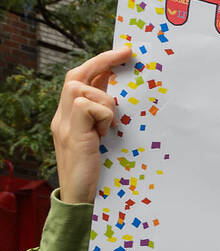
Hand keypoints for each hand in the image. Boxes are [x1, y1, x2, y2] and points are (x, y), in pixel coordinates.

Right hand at [51, 46, 132, 204]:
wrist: (80, 198)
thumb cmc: (96, 171)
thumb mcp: (100, 138)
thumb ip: (103, 118)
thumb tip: (119, 97)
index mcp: (68, 117)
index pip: (79, 80)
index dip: (98, 64)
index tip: (121, 53)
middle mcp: (62, 117)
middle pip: (75, 76)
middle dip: (101, 60)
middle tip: (126, 52)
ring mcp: (64, 124)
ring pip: (81, 88)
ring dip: (104, 101)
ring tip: (107, 127)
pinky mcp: (72, 132)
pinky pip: (88, 105)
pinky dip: (103, 115)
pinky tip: (103, 134)